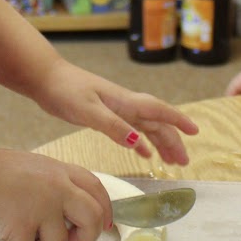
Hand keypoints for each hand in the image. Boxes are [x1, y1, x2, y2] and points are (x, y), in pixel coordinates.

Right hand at [0, 148, 113, 240]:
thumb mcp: (32, 169)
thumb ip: (52, 186)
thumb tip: (65, 213)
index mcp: (60, 171)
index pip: (97, 190)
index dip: (105, 209)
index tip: (104, 224)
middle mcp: (58, 189)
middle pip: (94, 219)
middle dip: (86, 236)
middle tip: (69, 240)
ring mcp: (42, 209)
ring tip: (16, 237)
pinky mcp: (23, 229)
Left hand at [32, 63, 197, 166]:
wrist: (45, 78)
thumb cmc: (65, 91)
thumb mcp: (87, 111)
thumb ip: (112, 126)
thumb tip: (139, 143)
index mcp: (124, 102)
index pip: (158, 110)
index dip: (178, 121)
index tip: (195, 132)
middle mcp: (124, 104)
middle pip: (156, 123)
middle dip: (173, 140)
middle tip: (184, 162)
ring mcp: (115, 108)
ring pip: (145, 127)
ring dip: (160, 143)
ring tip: (172, 161)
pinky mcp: (104, 114)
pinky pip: (130, 129)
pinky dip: (140, 142)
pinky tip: (144, 154)